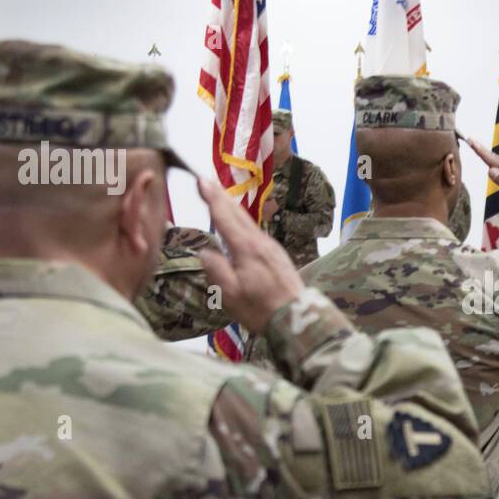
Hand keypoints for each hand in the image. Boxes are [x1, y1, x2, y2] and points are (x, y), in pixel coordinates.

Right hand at [196, 179, 302, 333]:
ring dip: (233, 207)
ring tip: (221, 196)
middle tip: (207, 180)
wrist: (297, 318)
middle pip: (238, 213)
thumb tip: (204, 251)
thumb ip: (216, 270)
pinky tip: (241, 224)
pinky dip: (244, 221)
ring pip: (248, 221)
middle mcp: (260, 242)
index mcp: (246, 249)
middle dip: (221, 196)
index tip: (200, 180)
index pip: (224, 217)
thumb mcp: (231, 295)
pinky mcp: (278, 255)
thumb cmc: (261, 309)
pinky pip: (256, 231)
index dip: (212, 198)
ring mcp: (271, 247)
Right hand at [465, 137, 498, 217]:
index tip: (471, 141)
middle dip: (483, 149)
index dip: (481, 151)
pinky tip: (497, 164)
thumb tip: (490, 170)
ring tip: (480, 149)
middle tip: (472, 140)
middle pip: (496, 157)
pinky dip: (498, 162)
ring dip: (490, 155)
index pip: (493, 160)